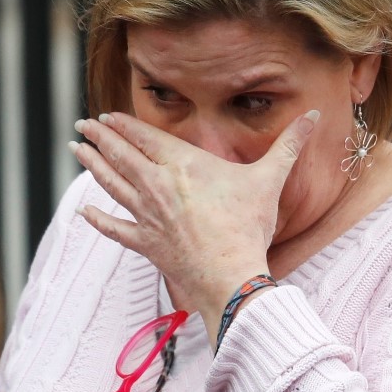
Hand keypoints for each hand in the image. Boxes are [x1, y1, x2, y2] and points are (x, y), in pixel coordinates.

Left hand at [69, 109, 317, 320]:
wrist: (229, 275)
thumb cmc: (248, 227)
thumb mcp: (269, 180)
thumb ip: (288, 145)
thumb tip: (315, 116)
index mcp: (183, 166)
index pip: (145, 139)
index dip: (124, 126)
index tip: (106, 116)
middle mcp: (157, 186)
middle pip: (121, 156)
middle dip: (99, 139)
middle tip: (80, 126)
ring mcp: (147, 216)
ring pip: (111, 185)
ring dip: (91, 166)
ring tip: (76, 151)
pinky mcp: (145, 243)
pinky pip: (115, 229)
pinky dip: (98, 220)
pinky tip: (84, 211)